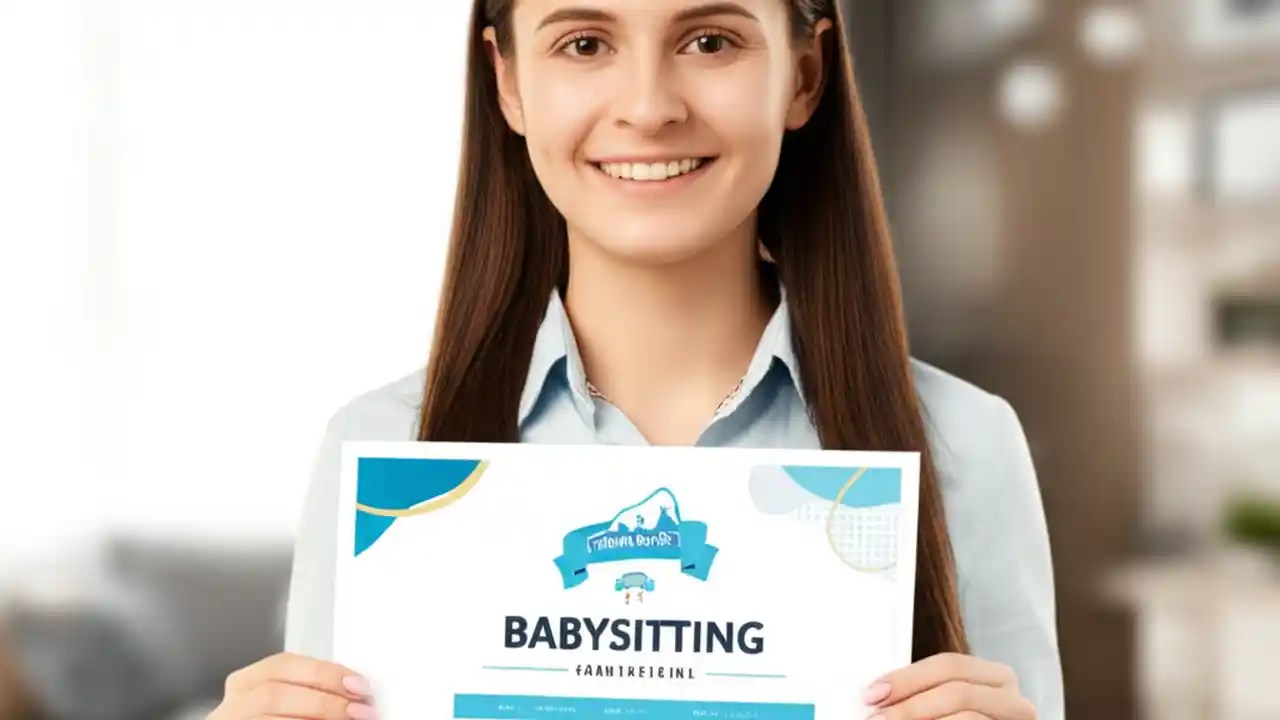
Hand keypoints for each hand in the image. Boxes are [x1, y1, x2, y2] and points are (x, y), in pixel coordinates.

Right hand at [208, 652, 375, 719]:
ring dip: (321, 719)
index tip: (359, 683)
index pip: (284, 664)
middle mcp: (234, 704)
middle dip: (325, 699)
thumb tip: (355, 689)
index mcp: (245, 682)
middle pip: (278, 693)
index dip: (325, 672)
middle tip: (360, 709)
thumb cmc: (275, 714)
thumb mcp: (287, 696)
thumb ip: (311, 689)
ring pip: (278, 719)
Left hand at [861, 652, 1035, 719]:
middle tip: (877, 717)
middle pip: (957, 691)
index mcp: (996, 678)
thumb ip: (924, 694)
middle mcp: (1014, 699)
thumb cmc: (962, 718)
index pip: (949, 665)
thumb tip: (878, 695)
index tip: (873, 693)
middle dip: (910, 705)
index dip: (907, 678)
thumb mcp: (948, 702)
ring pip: (967, 717)